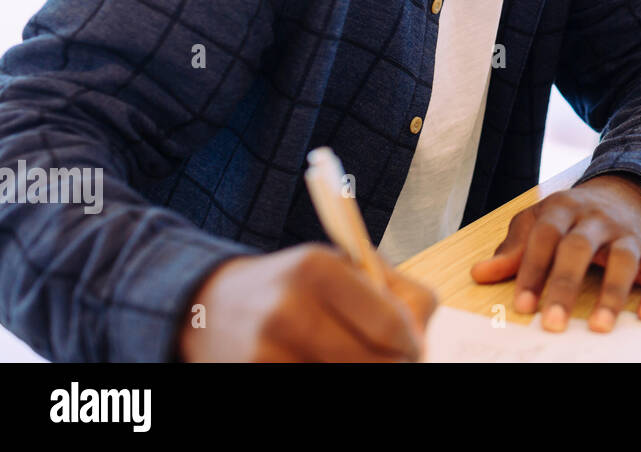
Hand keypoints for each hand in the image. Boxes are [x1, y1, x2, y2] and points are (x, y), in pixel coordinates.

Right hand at [177, 243, 436, 361]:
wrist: (209, 306)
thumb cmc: (291, 285)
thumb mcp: (338, 266)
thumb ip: (389, 291)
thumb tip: (419, 335)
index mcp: (316, 268)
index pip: (390, 324)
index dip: (412, 343)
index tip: (415, 347)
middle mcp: (288, 308)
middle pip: (373, 362)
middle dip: (392, 365)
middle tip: (394, 360)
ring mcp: (266, 350)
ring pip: (347, 379)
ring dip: (363, 374)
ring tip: (358, 359)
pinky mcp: (254, 377)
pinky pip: (314, 388)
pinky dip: (328, 381)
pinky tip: (323, 364)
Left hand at [470, 173, 640, 332]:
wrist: (629, 192)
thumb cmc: (576, 216)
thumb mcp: (541, 221)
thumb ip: (514, 248)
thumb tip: (480, 274)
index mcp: (564, 208)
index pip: (544, 237)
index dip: (532, 270)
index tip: (522, 306)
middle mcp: (598, 218)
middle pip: (580, 248)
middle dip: (565, 286)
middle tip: (553, 323)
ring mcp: (629, 233)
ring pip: (622, 259)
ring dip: (612, 294)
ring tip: (599, 326)